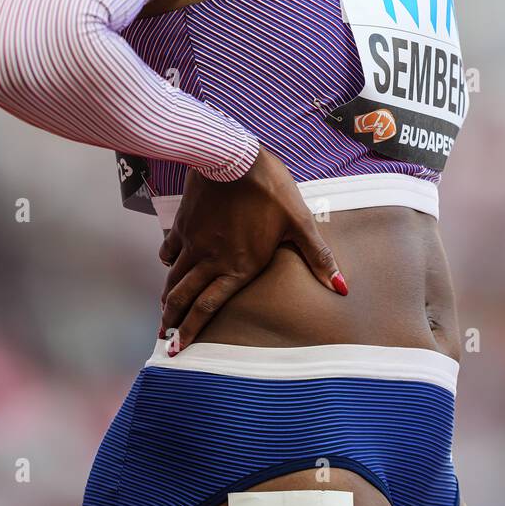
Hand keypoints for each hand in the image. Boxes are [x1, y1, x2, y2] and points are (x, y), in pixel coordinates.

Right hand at [158, 144, 347, 348]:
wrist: (232, 158)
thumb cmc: (270, 189)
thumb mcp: (299, 222)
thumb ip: (318, 256)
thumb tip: (342, 287)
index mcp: (239, 267)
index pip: (208, 307)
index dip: (191, 330)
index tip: (177, 348)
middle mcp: (211, 260)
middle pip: (183, 297)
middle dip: (171, 321)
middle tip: (162, 338)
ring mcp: (194, 242)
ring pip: (174, 277)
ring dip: (167, 296)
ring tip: (164, 310)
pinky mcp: (184, 223)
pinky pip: (170, 249)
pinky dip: (168, 261)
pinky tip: (168, 263)